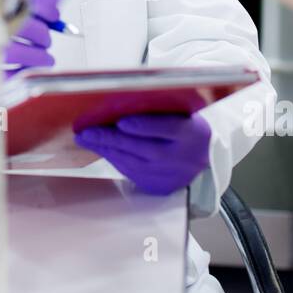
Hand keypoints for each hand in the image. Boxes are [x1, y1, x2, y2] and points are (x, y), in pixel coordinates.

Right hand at [0, 14, 55, 112]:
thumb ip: (15, 15)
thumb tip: (53, 16)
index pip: (18, 3)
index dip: (42, 9)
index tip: (55, 16)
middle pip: (23, 26)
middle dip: (42, 35)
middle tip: (47, 41)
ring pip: (20, 51)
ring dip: (40, 56)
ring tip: (47, 59)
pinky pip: (12, 72)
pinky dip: (27, 70)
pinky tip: (30, 70)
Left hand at [75, 113, 211, 194]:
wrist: (204, 158)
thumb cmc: (186, 128)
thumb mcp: (182, 114)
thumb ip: (158, 111)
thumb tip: (122, 106)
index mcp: (191, 134)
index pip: (166, 129)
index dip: (143, 126)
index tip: (121, 122)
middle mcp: (181, 157)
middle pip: (144, 149)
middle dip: (112, 139)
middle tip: (87, 132)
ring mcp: (170, 175)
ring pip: (133, 163)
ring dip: (107, 150)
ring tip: (87, 139)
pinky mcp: (159, 186)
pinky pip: (131, 172)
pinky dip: (114, 159)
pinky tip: (102, 149)